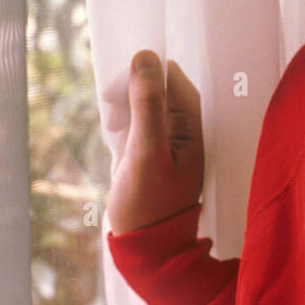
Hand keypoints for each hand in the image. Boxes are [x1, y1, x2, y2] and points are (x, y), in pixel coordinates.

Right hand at [102, 51, 203, 233]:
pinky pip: (141, 121)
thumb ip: (148, 103)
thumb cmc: (148, 203)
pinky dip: (126, 126)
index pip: (169, 75)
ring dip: (125, 110)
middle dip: (129, 95)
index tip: (114, 98)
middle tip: (113, 121)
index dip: (139, 78)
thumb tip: (145, 56)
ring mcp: (171, 138)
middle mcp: (185, 126)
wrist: (148, 247)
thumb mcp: (145, 150)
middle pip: (157, 85)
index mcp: (191, 123)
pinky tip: (118, 142)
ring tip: (114, 133)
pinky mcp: (156, 150)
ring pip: (146, 102)